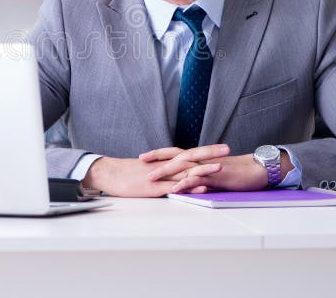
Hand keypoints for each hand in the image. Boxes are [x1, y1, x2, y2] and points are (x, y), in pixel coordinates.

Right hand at [82, 156, 213, 197]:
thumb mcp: (146, 170)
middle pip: (191, 157)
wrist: (107, 173)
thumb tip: (172, 175)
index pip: (188, 153)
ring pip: (185, 171)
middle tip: (227, 149)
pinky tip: (202, 187)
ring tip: (220, 166)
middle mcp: (164, 166)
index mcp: (163, 161)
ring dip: (204, 168)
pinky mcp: (154, 187)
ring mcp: (160, 176)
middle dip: (210, 153)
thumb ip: (161, 172)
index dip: (204, 150)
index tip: (220, 148)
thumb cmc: (125, 173)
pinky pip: (175, 186)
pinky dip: (190, 186)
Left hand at [143, 145, 281, 192]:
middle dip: (156, 158)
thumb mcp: (212, 175)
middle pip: (174, 156)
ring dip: (166, 171)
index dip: (159, 154)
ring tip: (151, 177)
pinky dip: (186, 183)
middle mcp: (201, 160)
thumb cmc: (234, 173)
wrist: (255, 171)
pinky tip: (175, 189)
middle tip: (140, 161)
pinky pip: (198, 178)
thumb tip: (186, 185)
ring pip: (183, 166)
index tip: (144, 156)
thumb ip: (198, 178)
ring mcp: (208, 166)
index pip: (175, 153)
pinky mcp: (215, 175)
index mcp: (199, 158)